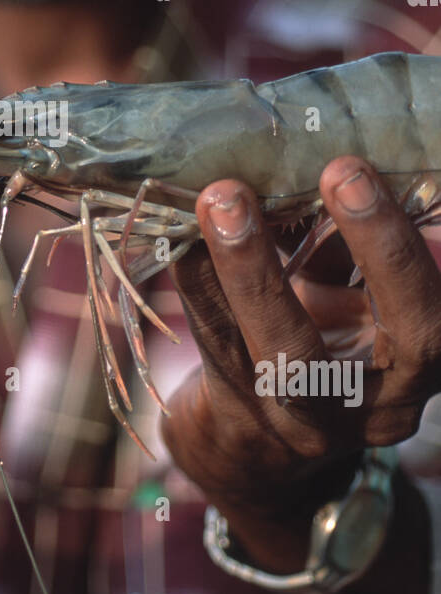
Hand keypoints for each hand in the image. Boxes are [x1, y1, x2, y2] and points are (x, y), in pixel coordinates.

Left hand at [162, 155, 440, 539]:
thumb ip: (351, 248)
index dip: (398, 247)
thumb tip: (337, 147)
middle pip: (401, 330)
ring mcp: (303, 421)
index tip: (365, 173)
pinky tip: (178, 231)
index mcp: (415, 363)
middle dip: (363, 247)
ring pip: (279, 349)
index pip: (425, 313)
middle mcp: (372, 404)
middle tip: (336, 169)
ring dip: (249, 264)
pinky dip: (197, 280)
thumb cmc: (318, 343)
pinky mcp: (239, 418)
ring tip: (221, 197)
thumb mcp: (351, 301)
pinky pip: (216, 342)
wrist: (258, 446)